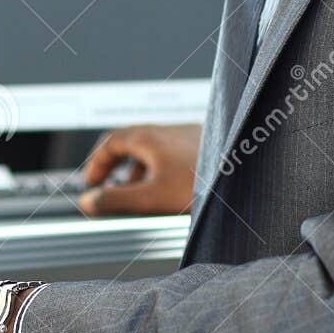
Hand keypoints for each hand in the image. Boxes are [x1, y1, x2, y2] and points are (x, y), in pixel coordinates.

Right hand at [78, 123, 200, 216]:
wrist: (245, 180)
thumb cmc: (201, 186)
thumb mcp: (150, 198)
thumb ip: (115, 200)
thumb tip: (88, 202)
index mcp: (149, 137)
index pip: (110, 142)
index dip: (95, 163)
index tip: (90, 183)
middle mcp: (167, 130)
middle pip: (130, 141)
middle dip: (115, 166)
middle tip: (108, 187)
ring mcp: (187, 135)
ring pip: (153, 147)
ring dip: (138, 168)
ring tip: (136, 192)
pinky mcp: (204, 145)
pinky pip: (172, 151)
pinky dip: (160, 167)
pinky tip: (169, 187)